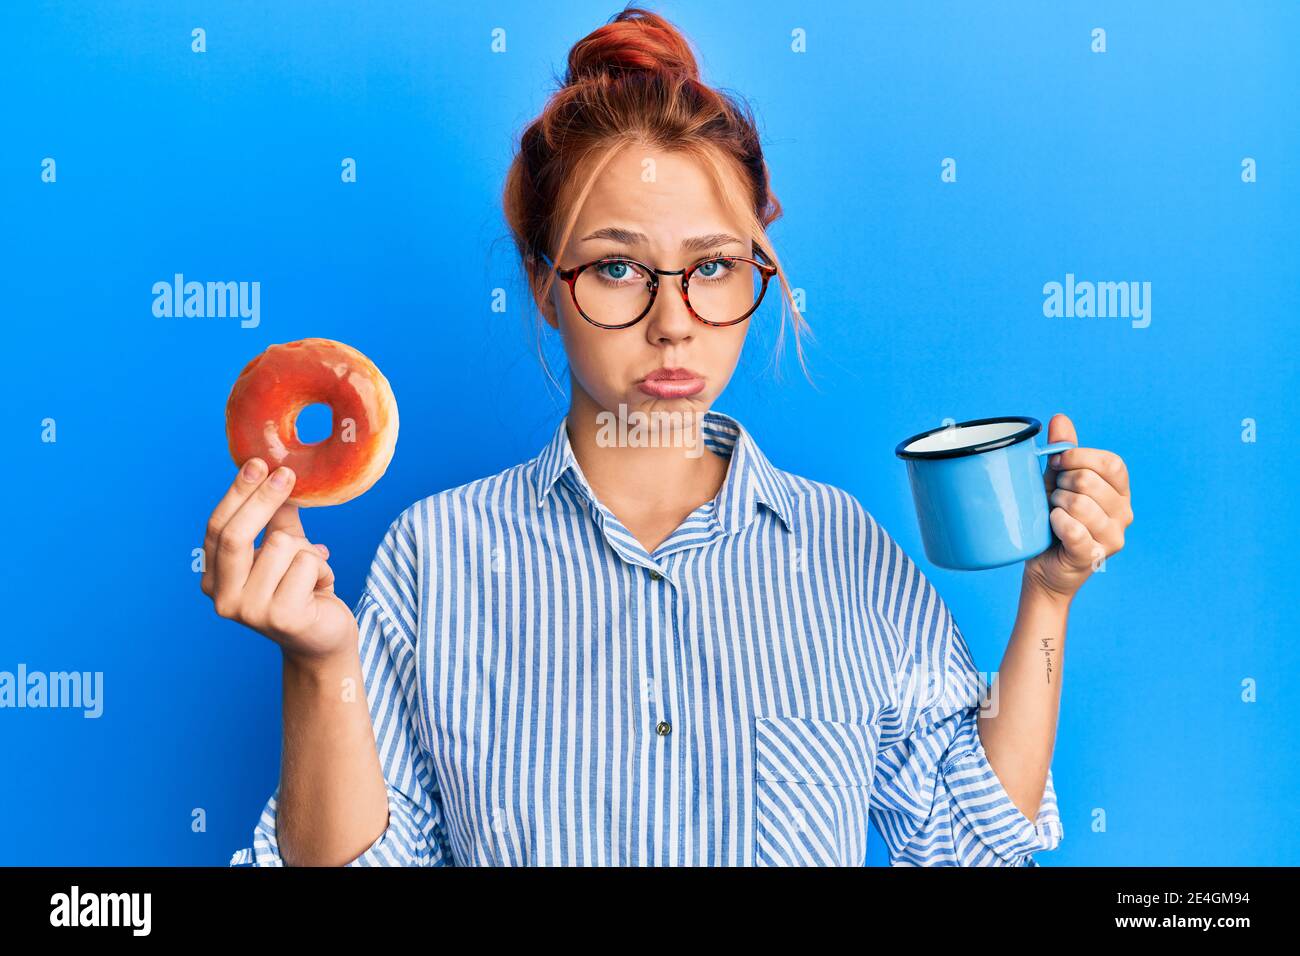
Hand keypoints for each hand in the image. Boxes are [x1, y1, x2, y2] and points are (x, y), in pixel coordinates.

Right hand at [201, 458, 358, 661]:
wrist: (324, 638)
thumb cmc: (302, 589)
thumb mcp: (285, 548)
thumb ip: (275, 518)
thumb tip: (274, 473)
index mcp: (214, 579)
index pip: (218, 528)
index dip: (238, 493)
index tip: (258, 463)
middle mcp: (222, 598)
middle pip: (236, 535)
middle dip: (263, 499)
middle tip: (287, 474)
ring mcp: (249, 612)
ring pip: (281, 545)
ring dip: (307, 551)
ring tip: (312, 573)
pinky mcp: (281, 618)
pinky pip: (307, 563)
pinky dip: (323, 568)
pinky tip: (321, 588)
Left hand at [1023, 413, 1133, 603]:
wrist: (1041, 564)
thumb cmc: (1051, 518)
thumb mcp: (1056, 480)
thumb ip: (1063, 451)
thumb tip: (1060, 418)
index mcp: (1119, 491)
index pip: (1111, 463)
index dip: (1079, 457)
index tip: (1056, 463)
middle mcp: (1124, 513)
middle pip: (1090, 482)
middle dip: (1061, 485)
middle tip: (1052, 497)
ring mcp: (1113, 536)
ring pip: (1080, 505)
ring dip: (1056, 505)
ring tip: (1052, 513)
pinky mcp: (1095, 555)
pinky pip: (1074, 530)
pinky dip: (1057, 523)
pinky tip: (1052, 526)